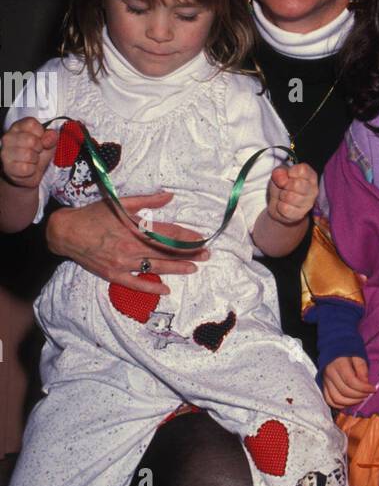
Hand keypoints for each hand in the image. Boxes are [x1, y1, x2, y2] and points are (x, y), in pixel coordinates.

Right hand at [0, 117, 57, 187]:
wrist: (29, 173)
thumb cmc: (37, 154)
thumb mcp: (48, 143)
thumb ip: (51, 137)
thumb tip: (51, 135)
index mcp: (18, 127)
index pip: (31, 123)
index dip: (41, 133)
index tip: (41, 139)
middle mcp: (8, 137)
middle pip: (31, 140)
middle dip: (39, 148)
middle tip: (37, 152)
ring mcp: (6, 152)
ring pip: (28, 155)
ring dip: (35, 160)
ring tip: (32, 160)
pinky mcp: (8, 167)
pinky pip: (26, 168)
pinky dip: (32, 170)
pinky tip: (28, 168)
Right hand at [46, 193, 209, 294]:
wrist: (65, 232)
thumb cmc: (92, 215)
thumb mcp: (119, 203)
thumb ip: (146, 201)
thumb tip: (169, 196)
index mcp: (135, 227)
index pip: (168, 233)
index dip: (187, 236)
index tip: (201, 238)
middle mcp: (132, 246)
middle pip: (166, 251)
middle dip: (189, 253)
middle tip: (206, 254)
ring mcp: (123, 263)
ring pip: (156, 266)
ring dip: (177, 268)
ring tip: (194, 268)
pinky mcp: (113, 274)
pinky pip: (136, 283)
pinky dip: (151, 286)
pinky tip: (166, 289)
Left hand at [266, 161, 316, 225]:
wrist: (279, 206)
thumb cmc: (282, 186)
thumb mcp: (278, 174)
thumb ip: (279, 172)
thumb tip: (282, 179)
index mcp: (311, 176)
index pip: (303, 170)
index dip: (291, 172)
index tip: (289, 175)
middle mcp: (313, 190)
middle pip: (296, 184)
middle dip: (285, 185)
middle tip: (285, 187)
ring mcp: (308, 203)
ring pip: (290, 197)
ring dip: (282, 196)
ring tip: (284, 196)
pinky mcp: (300, 214)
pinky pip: (285, 208)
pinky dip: (280, 206)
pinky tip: (283, 205)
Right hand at [323, 356, 373, 408]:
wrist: (334, 348)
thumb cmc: (348, 352)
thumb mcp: (358, 356)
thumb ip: (362, 369)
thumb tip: (365, 384)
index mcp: (339, 364)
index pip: (351, 381)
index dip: (363, 388)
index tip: (373, 389)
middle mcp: (329, 374)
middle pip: (344, 391)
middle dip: (359, 396)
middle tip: (368, 394)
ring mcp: (325, 381)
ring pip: (337, 399)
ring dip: (351, 402)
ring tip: (361, 398)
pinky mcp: (323, 386)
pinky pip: (330, 400)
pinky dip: (340, 405)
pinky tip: (350, 402)